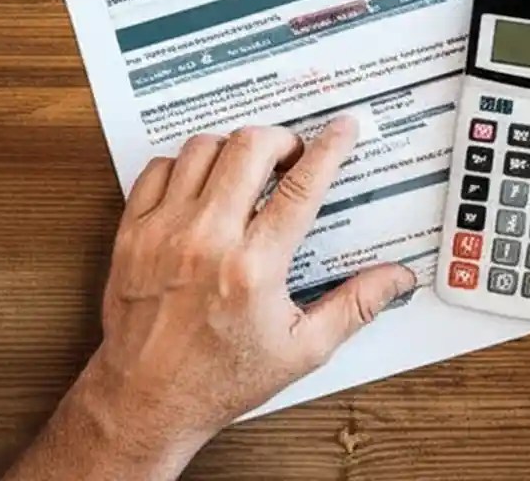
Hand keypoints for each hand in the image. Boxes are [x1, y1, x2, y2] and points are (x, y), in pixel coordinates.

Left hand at [5, 119, 415, 480]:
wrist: (147, 400)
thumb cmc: (222, 378)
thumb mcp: (303, 350)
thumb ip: (355, 305)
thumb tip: (398, 277)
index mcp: (254, 268)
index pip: (301, 186)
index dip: (329, 149)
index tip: (343, 128)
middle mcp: (207, 240)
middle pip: (249, 148)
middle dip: (281, 139)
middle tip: (292, 155)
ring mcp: (163, 233)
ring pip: (202, 149)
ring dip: (234, 148)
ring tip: (248, 169)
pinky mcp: (132, 234)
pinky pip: (157, 169)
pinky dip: (184, 165)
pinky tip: (202, 185)